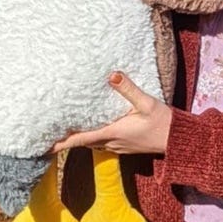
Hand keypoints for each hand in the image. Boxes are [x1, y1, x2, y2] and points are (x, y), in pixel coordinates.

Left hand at [52, 72, 171, 154]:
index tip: (44, 145)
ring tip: (62, 130)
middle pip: (82, 142)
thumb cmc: (163, 122)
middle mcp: (111, 142)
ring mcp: (117, 146)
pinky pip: (100, 143)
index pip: (81, 139)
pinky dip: (89, 137)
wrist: (178, 141)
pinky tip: (88, 127)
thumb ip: (129, 89)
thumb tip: (112, 75)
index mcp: (113, 132)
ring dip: (76, 138)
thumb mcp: (147, 103)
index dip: (62, 142)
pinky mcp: (122, 145)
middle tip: (47, 133)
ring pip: (90, 143)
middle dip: (64, 139)